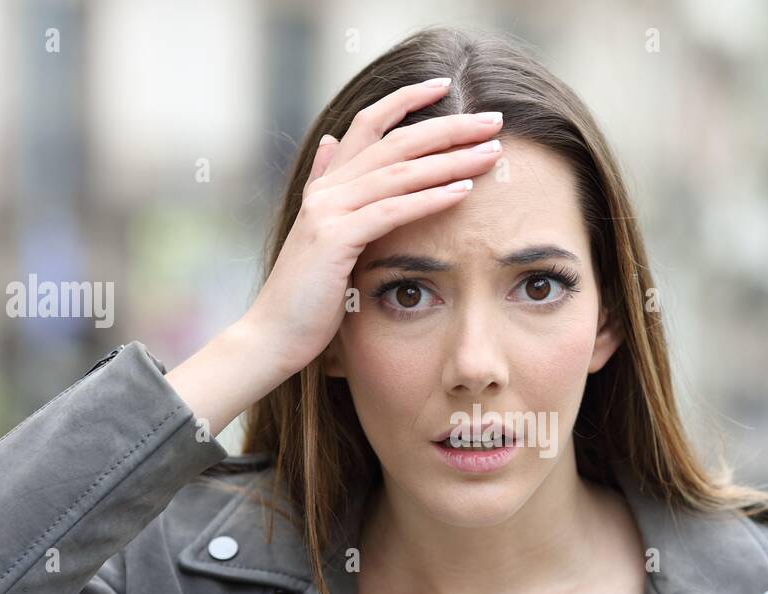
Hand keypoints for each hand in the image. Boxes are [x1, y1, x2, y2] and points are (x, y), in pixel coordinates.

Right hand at [241, 77, 505, 377]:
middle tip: (494, 119)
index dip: (405, 99)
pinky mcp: (335, 239)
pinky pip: (392, 210)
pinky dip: (430, 197)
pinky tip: (463, 189)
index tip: (445, 85)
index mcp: (327, 184)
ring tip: (492, 152)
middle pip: (395, 141)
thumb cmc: (306, 294)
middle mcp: (328, 189)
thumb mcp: (321, 233)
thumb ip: (326, 186)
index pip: (368, 124)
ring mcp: (328, 210)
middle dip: (449, 127)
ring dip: (451, 159)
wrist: (274, 334)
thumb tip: (330, 142)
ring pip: (399, 172)